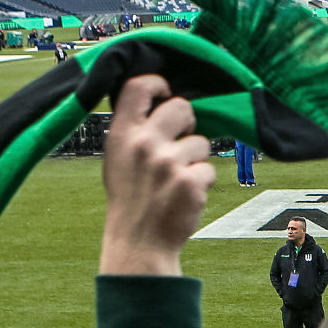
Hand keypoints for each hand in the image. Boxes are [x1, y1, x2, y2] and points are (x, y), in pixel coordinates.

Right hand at [100, 75, 212, 275]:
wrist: (138, 243)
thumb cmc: (131, 198)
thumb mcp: (118, 159)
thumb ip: (134, 130)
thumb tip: (160, 100)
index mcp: (121, 134)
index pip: (138, 86)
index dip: (157, 84)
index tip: (165, 94)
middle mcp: (142, 144)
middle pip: (182, 107)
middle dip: (188, 123)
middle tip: (179, 144)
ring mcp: (167, 163)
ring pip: (201, 142)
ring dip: (195, 160)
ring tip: (175, 181)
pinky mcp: (190, 182)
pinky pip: (209, 169)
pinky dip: (202, 182)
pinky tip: (184, 196)